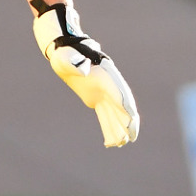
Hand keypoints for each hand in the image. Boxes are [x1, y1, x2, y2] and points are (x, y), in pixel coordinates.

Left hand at [30, 0, 138, 146]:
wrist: (64, 51)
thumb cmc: (65, 53)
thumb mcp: (67, 56)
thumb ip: (74, 61)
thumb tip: (82, 71)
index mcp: (105, 76)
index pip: (119, 93)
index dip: (126, 106)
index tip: (131, 120)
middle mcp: (107, 86)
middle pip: (122, 106)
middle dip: (128, 122)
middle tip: (131, 137)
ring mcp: (103, 93)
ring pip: (114, 114)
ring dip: (119, 129)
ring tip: (121, 144)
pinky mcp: (95, 99)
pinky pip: (105, 116)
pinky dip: (108, 128)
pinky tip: (110, 142)